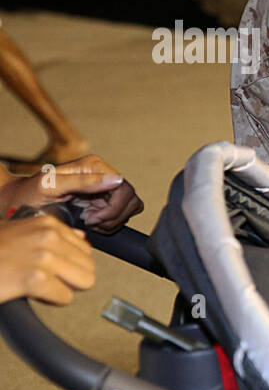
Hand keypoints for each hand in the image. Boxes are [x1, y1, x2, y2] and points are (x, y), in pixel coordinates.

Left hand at [0, 155, 142, 231]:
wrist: (17, 203)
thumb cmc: (28, 194)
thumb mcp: (50, 186)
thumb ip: (83, 181)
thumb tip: (116, 179)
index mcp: (94, 166)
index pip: (124, 188)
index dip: (113, 209)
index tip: (90, 218)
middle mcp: (102, 174)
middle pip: (130, 199)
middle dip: (112, 217)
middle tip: (89, 222)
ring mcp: (103, 188)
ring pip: (129, 208)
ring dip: (111, 221)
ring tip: (88, 222)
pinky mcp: (103, 201)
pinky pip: (121, 215)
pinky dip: (109, 224)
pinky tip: (90, 222)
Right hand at [0, 216, 94, 305]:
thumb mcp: (19, 230)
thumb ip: (51, 233)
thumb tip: (81, 238)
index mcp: (47, 224)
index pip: (86, 250)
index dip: (69, 264)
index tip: (49, 267)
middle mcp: (48, 237)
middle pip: (88, 267)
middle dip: (69, 277)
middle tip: (43, 278)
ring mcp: (43, 257)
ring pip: (84, 282)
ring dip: (62, 288)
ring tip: (37, 285)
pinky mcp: (35, 279)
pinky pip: (66, 297)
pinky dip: (51, 301)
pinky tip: (31, 293)